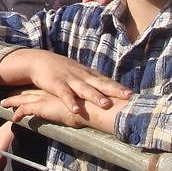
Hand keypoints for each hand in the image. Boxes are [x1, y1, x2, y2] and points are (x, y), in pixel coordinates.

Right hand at [0, 49, 130, 114]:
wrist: (39, 61)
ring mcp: (69, 79)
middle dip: (114, 90)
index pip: (107, 81)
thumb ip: (93, 82)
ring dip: (95, 96)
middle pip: (101, 84)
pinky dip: (70, 102)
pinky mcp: (56, 84)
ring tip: (106, 104)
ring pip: (85, 89)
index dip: (119, 87)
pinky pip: (64, 94)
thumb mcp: (80, 74)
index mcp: (88, 74)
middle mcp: (82, 76)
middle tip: (128, 96)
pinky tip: (75, 110)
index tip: (132, 94)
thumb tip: (110, 91)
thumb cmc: (62, 70)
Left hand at [1, 88, 94, 128]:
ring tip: (3, 103)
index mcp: (57, 88)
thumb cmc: (91, 106)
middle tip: (7, 92)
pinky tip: (13, 119)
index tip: (23, 88)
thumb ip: (77, 103)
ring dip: (12, 100)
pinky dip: (18, 114)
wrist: (90, 107)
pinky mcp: (42, 107)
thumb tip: (80, 109)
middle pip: (29, 90)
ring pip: (23, 98)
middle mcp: (49, 91)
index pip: (41, 87)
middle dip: (18, 92)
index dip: (31, 88)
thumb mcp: (82, 102)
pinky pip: (24, 110)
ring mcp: (44, 98)